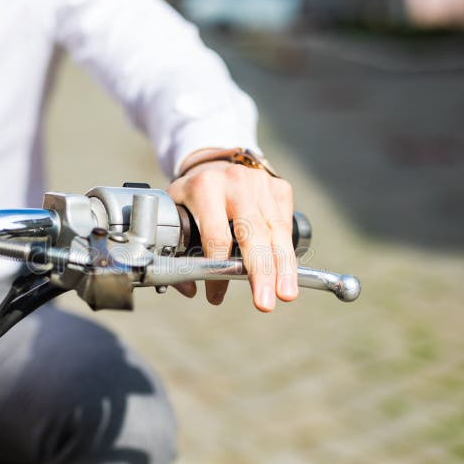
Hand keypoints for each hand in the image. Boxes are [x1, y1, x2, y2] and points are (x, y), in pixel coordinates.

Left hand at [166, 157, 297, 311]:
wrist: (215, 160)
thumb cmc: (194, 193)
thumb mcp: (175, 210)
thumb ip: (174, 248)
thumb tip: (189, 288)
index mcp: (205, 188)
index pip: (216, 236)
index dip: (218, 269)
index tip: (215, 296)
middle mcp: (236, 183)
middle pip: (253, 233)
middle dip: (260, 272)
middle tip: (264, 303)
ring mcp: (262, 184)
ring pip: (277, 231)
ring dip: (283, 267)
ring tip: (287, 293)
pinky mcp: (280, 187)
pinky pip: (286, 225)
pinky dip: (288, 252)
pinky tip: (288, 274)